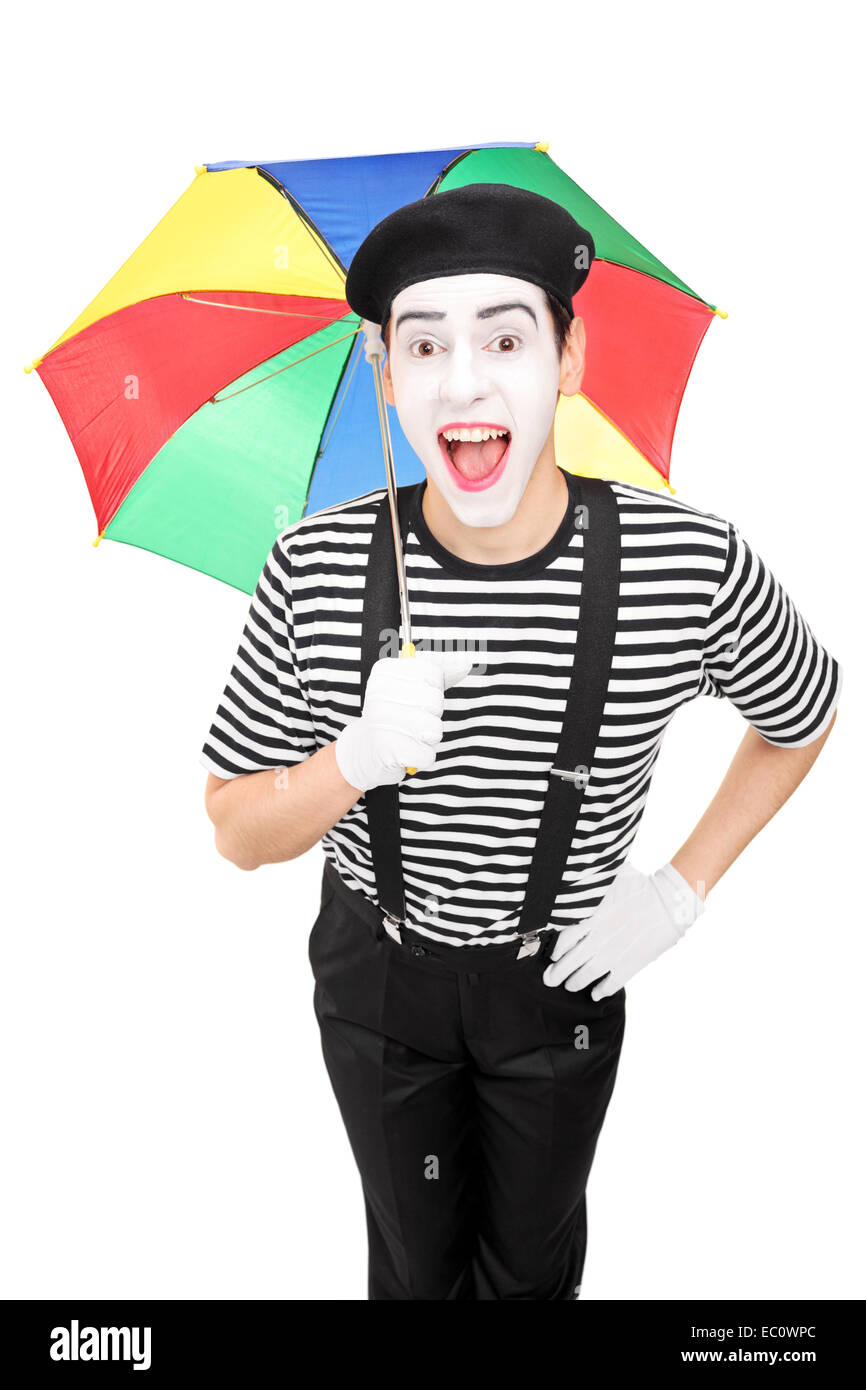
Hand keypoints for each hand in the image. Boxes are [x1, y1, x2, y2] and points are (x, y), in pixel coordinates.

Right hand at [335, 650, 475, 792]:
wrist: (364, 752)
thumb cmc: (395, 717)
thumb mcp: (413, 688)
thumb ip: (439, 673)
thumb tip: (465, 663)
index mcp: (384, 672)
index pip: (432, 673)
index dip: (433, 689)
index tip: (416, 696)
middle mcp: (378, 694)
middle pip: (434, 701)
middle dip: (432, 715)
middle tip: (411, 720)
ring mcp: (381, 722)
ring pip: (434, 729)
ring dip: (428, 738)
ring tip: (408, 737)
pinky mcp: (388, 751)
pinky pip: (428, 754)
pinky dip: (422, 757)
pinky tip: (405, 754)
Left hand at [543, 860, 705, 1000]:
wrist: (670, 901)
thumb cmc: (641, 885)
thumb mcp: (612, 879)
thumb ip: (592, 885)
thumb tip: (574, 877)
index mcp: (593, 916)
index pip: (565, 937)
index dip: (556, 949)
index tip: (552, 955)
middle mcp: (600, 936)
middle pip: (571, 960)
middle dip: (558, 973)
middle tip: (550, 979)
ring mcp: (615, 952)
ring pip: (588, 974)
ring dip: (576, 982)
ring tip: (570, 986)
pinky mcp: (632, 963)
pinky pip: (612, 983)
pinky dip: (602, 991)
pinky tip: (595, 995)